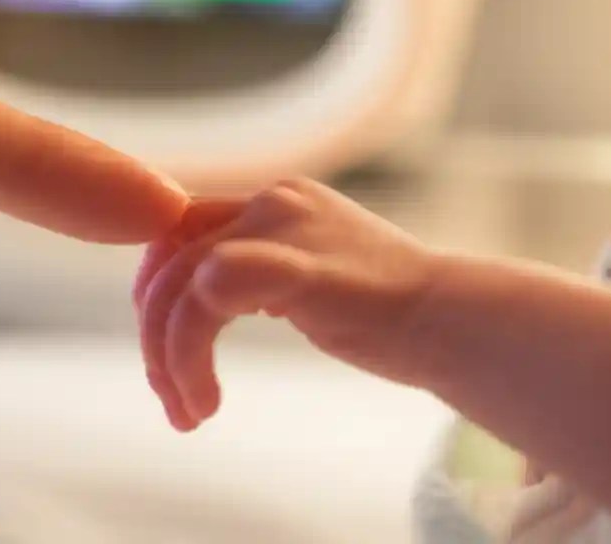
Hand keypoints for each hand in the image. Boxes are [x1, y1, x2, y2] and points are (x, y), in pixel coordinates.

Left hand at [134, 178, 435, 430]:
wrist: (459, 323)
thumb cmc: (388, 315)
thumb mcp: (309, 277)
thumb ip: (258, 268)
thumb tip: (203, 289)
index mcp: (275, 200)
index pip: (177, 226)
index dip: (152, 286)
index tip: (159, 347)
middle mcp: (273, 200)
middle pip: (169, 257)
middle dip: (154, 336)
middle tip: (172, 399)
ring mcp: (284, 226)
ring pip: (180, 283)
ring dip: (168, 356)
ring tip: (190, 410)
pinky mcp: (297, 265)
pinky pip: (207, 297)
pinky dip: (189, 353)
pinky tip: (208, 398)